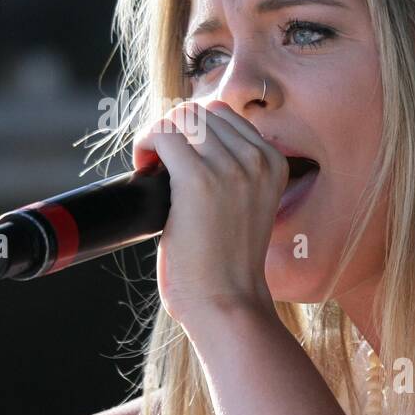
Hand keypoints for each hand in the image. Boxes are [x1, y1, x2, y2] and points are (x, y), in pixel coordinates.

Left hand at [132, 100, 288, 328]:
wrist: (228, 302)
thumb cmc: (227, 264)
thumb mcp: (245, 206)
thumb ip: (231, 172)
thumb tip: (185, 140)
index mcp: (273, 163)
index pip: (224, 114)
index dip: (192, 129)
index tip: (176, 158)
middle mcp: (256, 160)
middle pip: (199, 111)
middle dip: (173, 129)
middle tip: (157, 164)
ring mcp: (230, 168)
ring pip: (180, 118)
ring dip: (157, 136)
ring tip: (150, 167)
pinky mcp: (198, 181)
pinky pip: (162, 135)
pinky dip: (144, 144)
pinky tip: (142, 168)